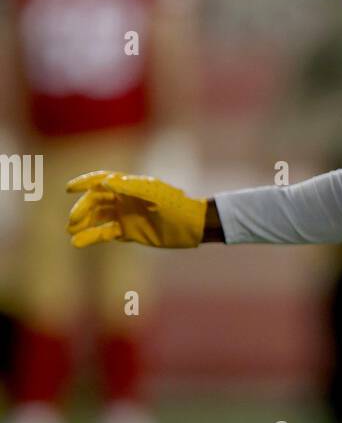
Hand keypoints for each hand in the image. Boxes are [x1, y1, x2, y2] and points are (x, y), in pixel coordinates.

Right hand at [66, 171, 206, 248]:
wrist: (192, 226)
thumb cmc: (176, 206)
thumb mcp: (155, 194)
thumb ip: (131, 188)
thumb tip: (105, 181)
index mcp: (129, 185)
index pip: (101, 180)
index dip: (84, 183)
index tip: (68, 189)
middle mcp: (124, 198)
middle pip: (96, 201)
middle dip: (82, 209)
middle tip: (72, 221)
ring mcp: (125, 215)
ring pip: (98, 217)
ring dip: (83, 223)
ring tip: (70, 231)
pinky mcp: (128, 232)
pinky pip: (105, 234)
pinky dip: (91, 237)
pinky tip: (77, 242)